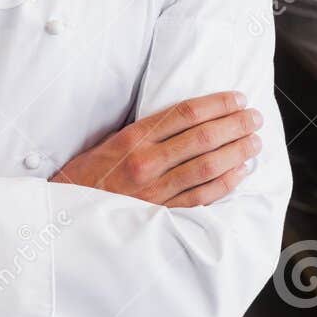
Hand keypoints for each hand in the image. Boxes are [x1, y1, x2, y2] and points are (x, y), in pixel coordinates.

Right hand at [51, 92, 261, 208]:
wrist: (62, 218)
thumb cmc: (83, 178)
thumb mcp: (106, 144)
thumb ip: (141, 134)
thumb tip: (183, 121)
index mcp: (132, 138)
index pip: (185, 113)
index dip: (217, 104)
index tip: (237, 99)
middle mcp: (146, 162)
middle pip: (202, 137)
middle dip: (235, 125)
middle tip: (254, 118)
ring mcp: (154, 190)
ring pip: (207, 166)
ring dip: (236, 152)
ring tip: (254, 142)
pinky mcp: (159, 214)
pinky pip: (200, 197)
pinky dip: (224, 183)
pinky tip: (240, 172)